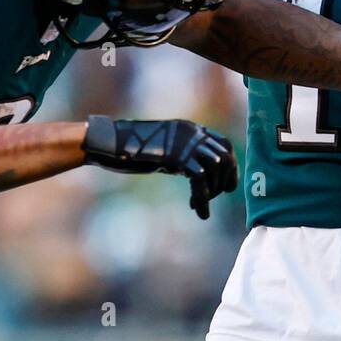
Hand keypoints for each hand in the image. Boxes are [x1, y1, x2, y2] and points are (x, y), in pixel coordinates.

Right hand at [82, 116, 238, 218]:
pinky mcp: (176, 156)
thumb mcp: (164, 149)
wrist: (110, 143)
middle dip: (224, 180)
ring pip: (215, 168)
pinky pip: (200, 180)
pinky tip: (197, 211)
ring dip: (213, 190)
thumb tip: (197, 172)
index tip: (227, 185)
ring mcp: (185, 142)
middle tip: (215, 197)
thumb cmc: (131, 150)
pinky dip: (202, 198)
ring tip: (201, 205)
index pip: (223, 144)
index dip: (230, 166)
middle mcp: (192, 132)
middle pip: (224, 156)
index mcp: (190, 128)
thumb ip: (182, 156)